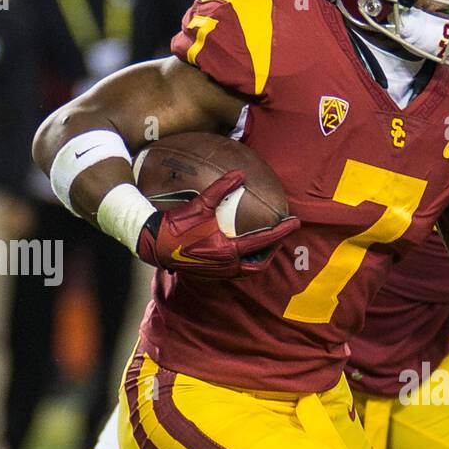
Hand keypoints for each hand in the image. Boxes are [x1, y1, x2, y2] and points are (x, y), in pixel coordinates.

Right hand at [135, 170, 299, 278]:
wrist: (153, 244)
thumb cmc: (177, 224)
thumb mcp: (201, 204)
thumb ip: (221, 188)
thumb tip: (239, 174)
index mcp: (228, 250)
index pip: (264, 241)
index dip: (282, 231)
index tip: (295, 222)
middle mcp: (226, 266)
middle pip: (260, 264)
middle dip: (273, 251)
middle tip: (279, 236)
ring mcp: (218, 273)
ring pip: (247, 271)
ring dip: (258, 259)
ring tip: (263, 244)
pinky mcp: (209, 275)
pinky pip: (234, 272)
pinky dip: (243, 262)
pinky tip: (241, 250)